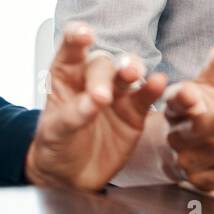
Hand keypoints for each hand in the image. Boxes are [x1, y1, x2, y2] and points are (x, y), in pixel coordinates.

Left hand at [24, 22, 167, 191]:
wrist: (72, 177)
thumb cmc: (57, 146)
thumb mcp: (55, 133)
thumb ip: (72, 115)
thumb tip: (93, 101)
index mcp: (66, 76)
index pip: (71, 48)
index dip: (77, 37)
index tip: (84, 35)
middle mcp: (94, 79)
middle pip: (103, 64)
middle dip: (104, 75)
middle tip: (101, 97)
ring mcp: (117, 93)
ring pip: (128, 72)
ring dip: (132, 68)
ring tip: (133, 73)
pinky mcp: (136, 111)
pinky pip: (146, 96)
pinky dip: (153, 88)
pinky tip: (158, 83)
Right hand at [163, 35, 213, 189]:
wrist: (185, 145)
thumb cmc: (204, 105)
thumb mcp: (211, 81)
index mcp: (177, 105)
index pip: (176, 101)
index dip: (183, 98)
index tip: (191, 94)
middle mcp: (178, 136)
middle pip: (201, 131)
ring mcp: (189, 162)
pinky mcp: (205, 182)